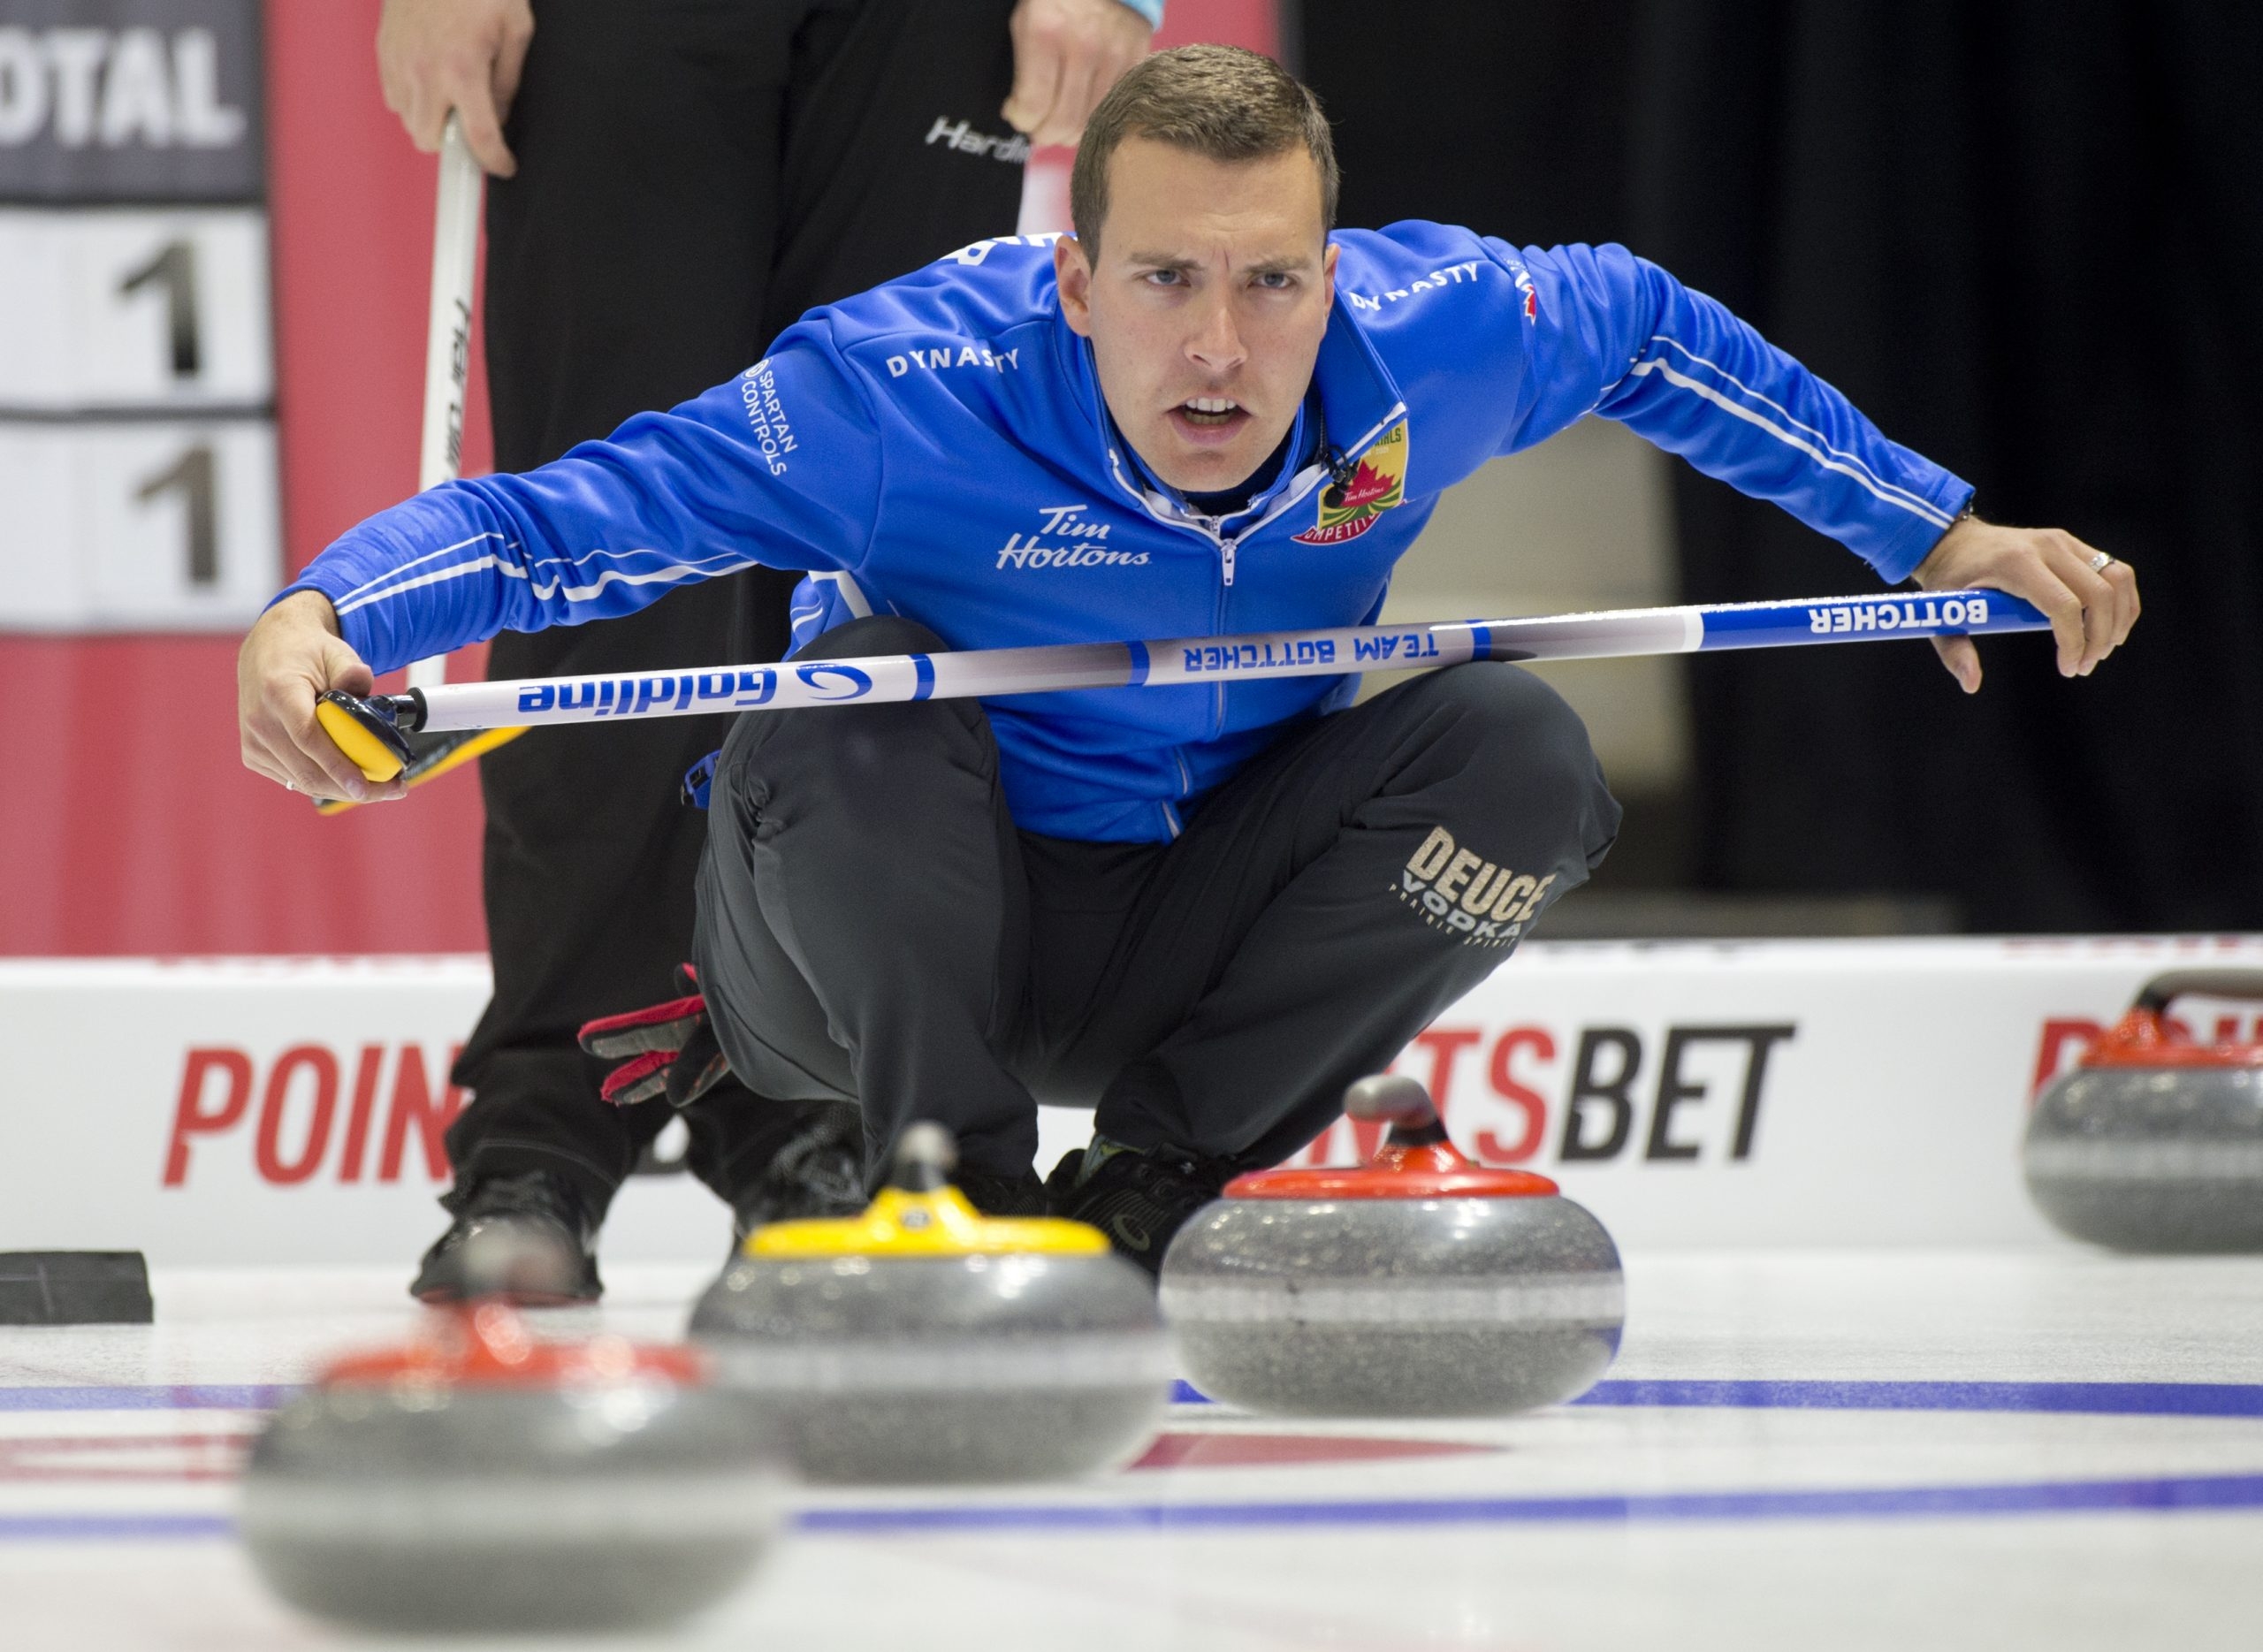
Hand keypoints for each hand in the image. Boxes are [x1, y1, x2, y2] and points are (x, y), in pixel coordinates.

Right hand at [237, 592, 406, 803]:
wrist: (269, 650)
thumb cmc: (306, 652)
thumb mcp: (334, 651)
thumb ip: (351, 670)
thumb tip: (363, 683)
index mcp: (278, 692)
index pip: (308, 737)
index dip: (337, 766)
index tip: (364, 787)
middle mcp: (259, 721)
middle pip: (308, 770)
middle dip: (354, 788)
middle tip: (394, 789)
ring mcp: (254, 741)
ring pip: (303, 781)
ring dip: (343, 790)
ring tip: (381, 786)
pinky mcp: (254, 755)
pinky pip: (294, 780)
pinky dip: (325, 784)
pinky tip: (350, 778)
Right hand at [376, 0, 535, 175]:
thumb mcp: (515, 29)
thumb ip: (508, 81)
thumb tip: (499, 116)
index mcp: (463, 68)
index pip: (478, 137)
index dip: (494, 162)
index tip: (503, 166)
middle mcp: (425, 70)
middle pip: (430, 141)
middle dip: (453, 142)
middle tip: (472, 121)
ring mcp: (399, 61)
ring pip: (409, 122)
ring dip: (432, 120)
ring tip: (452, 95)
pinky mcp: (384, 50)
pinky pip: (394, 97)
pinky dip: (413, 99)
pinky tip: (431, 79)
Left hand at [1003, 0, 1152, 147]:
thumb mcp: (1025, 21)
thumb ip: (1023, 69)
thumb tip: (1025, 116)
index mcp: (1046, 33)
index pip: (1033, 106)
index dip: (1021, 119)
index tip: (1017, 114)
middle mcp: (1083, 47)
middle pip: (1063, 123)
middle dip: (1045, 133)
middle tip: (1038, 128)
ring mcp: (1114, 55)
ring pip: (1092, 123)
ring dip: (1071, 131)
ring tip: (1060, 120)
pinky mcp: (1137, 59)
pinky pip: (1115, 109)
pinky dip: (1097, 117)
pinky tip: (1084, 107)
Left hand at [1912, 513, 2138, 692]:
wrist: (1952, 541)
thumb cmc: (1948, 581)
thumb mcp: (1943, 616)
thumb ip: (1955, 652)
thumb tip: (1972, 685)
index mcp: (2016, 563)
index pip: (2064, 605)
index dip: (2074, 642)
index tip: (2068, 669)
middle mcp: (2047, 546)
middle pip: (2098, 593)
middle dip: (2099, 637)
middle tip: (2085, 666)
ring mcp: (2063, 541)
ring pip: (2117, 578)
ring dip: (2119, 618)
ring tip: (2102, 650)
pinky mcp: (2072, 544)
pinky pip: (2114, 570)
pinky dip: (2121, 600)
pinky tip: (2112, 628)